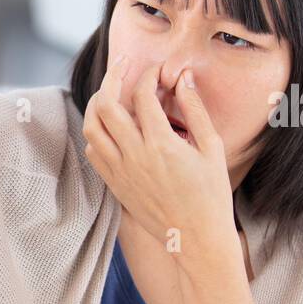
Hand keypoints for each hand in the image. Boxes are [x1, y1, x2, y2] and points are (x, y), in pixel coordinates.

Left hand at [82, 56, 234, 261]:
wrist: (195, 238)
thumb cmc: (210, 194)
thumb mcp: (210, 148)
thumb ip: (195, 110)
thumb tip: (183, 78)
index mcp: (161, 144)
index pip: (142, 95)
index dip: (148, 75)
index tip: (156, 71)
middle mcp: (134, 156)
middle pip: (105, 105)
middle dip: (112, 78)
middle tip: (122, 65)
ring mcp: (120, 171)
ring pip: (91, 127)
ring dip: (97, 103)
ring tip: (111, 92)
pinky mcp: (114, 184)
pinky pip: (93, 151)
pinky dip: (96, 133)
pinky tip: (110, 126)